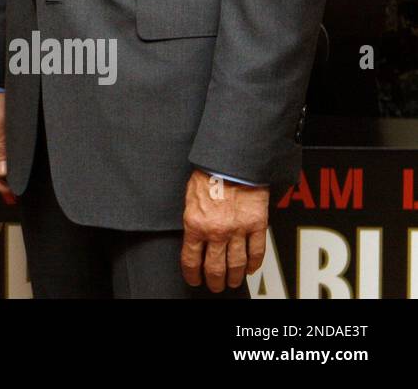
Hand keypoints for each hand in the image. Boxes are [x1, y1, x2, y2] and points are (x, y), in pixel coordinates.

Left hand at [180, 169, 268, 291]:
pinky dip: (253, 265)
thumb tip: (193, 238)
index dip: (192, 274)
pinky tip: (250, 270)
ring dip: (233, 277)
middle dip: (213, 281)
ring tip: (231, 282)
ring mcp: (238, 230)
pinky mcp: (256, 225)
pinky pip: (256, 252)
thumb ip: (192, 220)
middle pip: (215, 268)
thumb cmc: (208, 173)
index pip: (191, 259)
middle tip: (214, 286)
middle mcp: (216, 231)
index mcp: (195, 223)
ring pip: (236, 264)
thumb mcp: (189, 197)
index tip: (194, 280)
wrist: (232, 161)